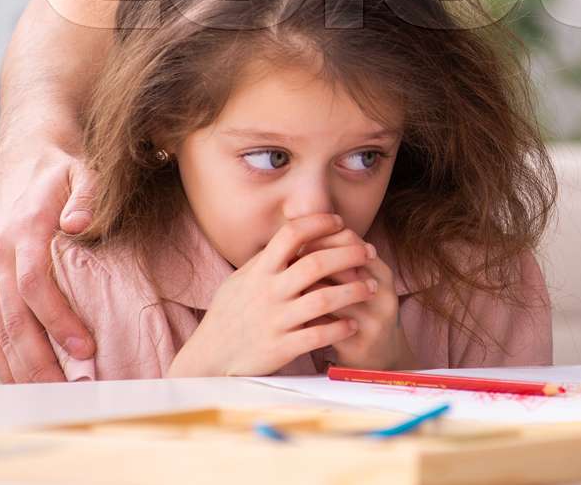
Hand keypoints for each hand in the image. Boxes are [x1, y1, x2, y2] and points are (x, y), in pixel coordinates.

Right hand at [0, 135, 98, 382]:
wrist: (24, 168)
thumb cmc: (61, 175)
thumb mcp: (82, 174)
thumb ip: (85, 197)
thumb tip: (78, 223)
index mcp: (22, 234)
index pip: (35, 286)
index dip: (58, 319)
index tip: (86, 347)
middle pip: (14, 320)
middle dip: (41, 360)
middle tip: (71, 390)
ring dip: (23, 369)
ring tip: (52, 398)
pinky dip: (4, 361)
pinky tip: (25, 383)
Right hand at [168, 213, 374, 377]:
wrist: (208, 359)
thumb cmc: (229, 315)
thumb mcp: (240, 280)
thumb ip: (266, 259)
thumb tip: (294, 233)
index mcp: (259, 271)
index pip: (290, 235)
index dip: (318, 223)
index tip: (340, 222)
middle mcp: (268, 292)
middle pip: (315, 263)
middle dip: (348, 254)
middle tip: (369, 251)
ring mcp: (274, 320)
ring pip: (323, 299)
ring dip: (354, 290)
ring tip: (372, 287)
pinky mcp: (280, 348)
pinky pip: (318, 335)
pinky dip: (340, 328)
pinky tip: (354, 324)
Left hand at [300, 229, 413, 369]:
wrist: (380, 360)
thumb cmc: (360, 314)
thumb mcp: (360, 284)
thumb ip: (339, 261)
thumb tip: (300, 233)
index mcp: (381, 273)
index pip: (350, 240)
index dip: (319, 237)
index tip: (297, 243)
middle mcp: (382, 293)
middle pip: (341, 265)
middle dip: (308, 263)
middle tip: (285, 265)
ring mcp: (373, 321)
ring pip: (330, 295)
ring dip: (303, 290)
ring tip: (286, 288)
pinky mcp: (359, 345)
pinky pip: (325, 326)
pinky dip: (305, 318)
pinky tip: (291, 315)